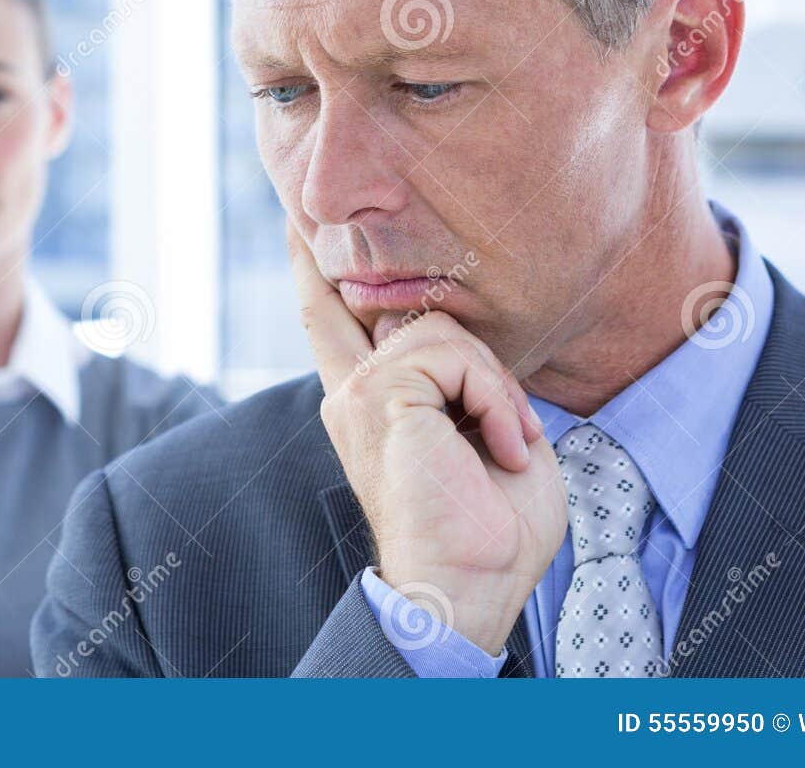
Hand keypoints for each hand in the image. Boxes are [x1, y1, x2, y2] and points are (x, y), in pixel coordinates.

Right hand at [288, 222, 568, 655]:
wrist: (470, 587)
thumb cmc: (491, 530)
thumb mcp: (487, 435)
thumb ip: (463, 382)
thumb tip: (461, 341)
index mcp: (372, 409)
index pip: (334, 329)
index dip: (313, 274)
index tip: (297, 231)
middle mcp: (351, 395)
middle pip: (327, 301)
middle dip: (314, 253)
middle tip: (295, 218)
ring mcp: (359, 393)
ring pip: (436, 325)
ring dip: (493, 380)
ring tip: (509, 439)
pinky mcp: (379, 393)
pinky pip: (451, 350)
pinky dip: (492, 395)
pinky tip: (501, 443)